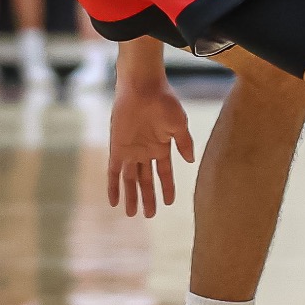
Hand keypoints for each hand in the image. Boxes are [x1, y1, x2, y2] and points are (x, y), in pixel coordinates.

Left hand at [106, 76, 193, 217]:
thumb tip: (190, 160)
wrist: (142, 89)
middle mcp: (145, 152)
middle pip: (146, 180)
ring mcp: (130, 151)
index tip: (169, 203)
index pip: (164, 173)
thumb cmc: (164, 102)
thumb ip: (184, 143)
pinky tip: (114, 200)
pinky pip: (113, 172)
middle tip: (149, 215)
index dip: (167, 188)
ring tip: (132, 214)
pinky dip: (113, 185)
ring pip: (130, 180)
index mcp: (162, 147)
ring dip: (131, 196)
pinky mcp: (116, 149)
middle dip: (148, 197)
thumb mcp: (179, 124)